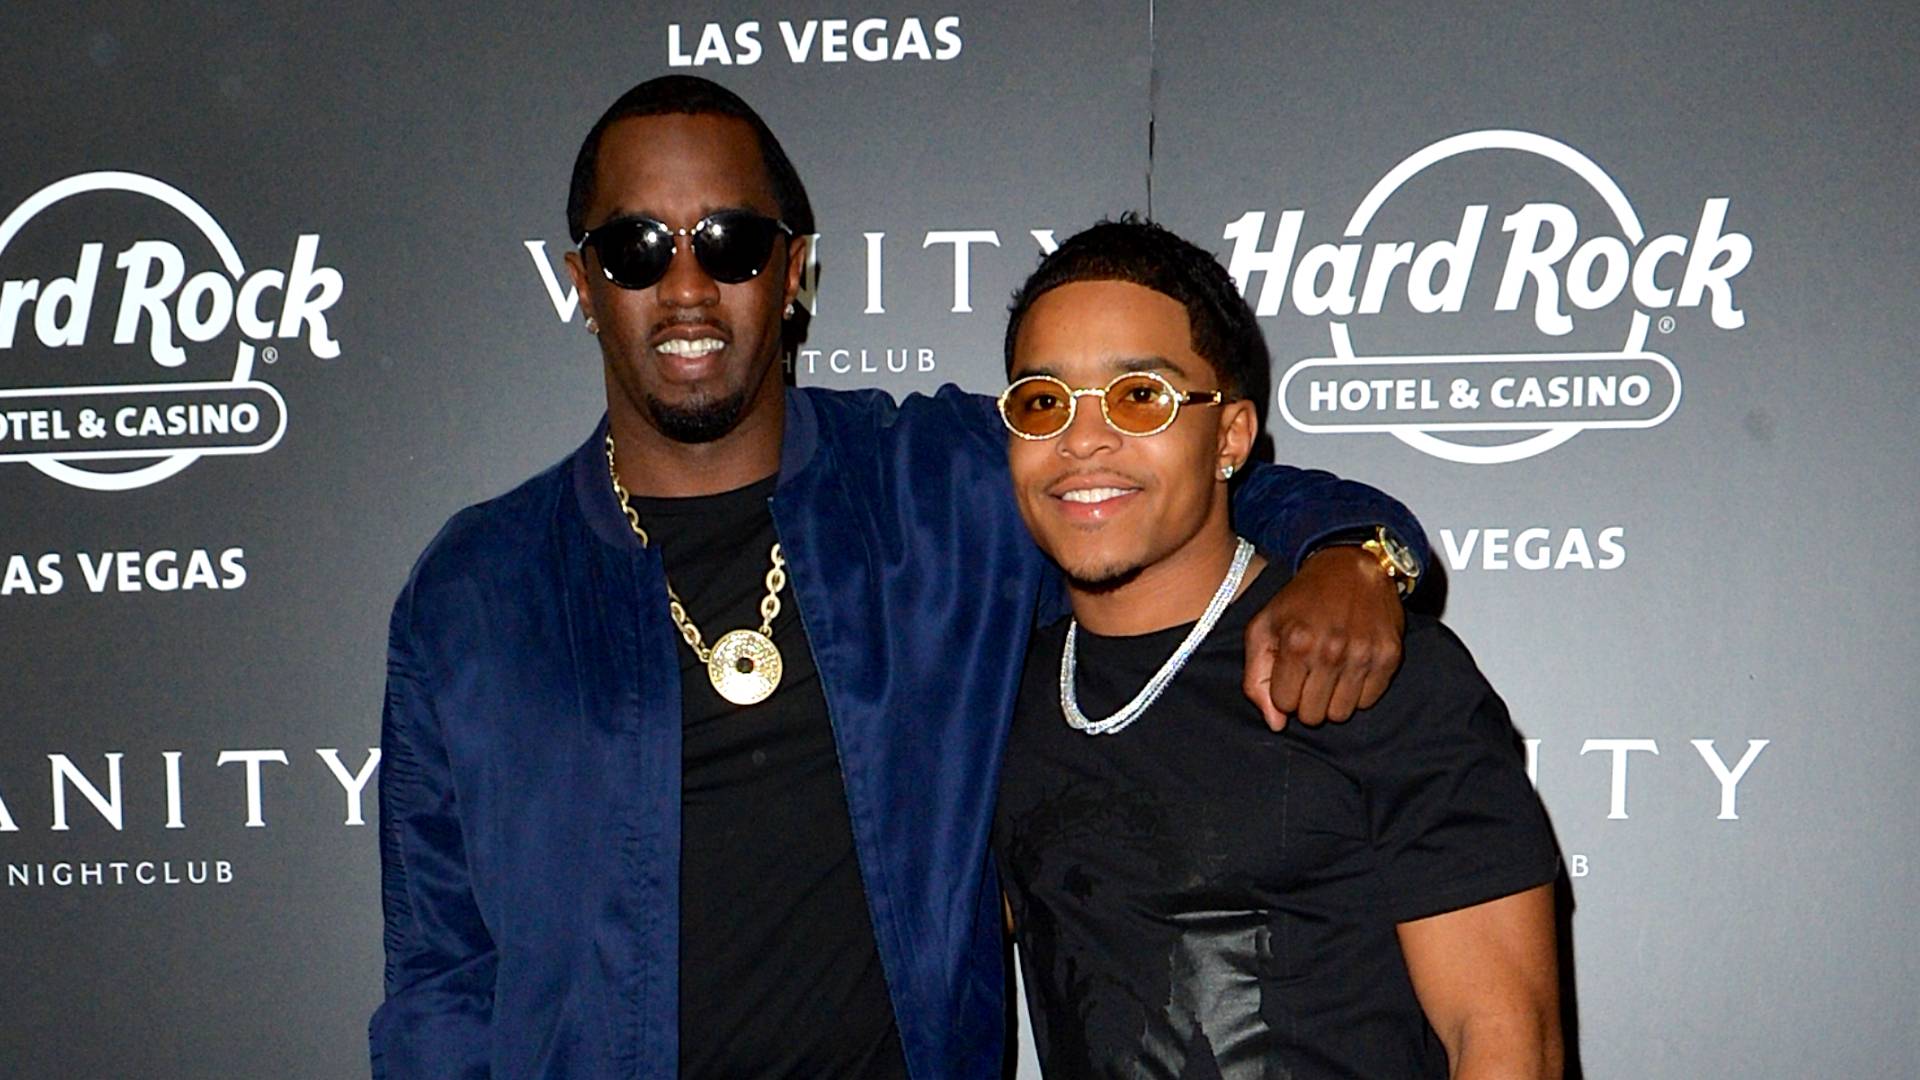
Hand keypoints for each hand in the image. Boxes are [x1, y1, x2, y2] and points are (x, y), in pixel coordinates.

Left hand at [1242, 545, 1405, 729]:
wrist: (1351, 566)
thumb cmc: (1301, 600)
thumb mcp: (1264, 627)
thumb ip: (1256, 678)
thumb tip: (1276, 724)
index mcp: (1297, 641)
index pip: (1284, 703)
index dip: (1284, 691)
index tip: (1290, 673)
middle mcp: (1332, 650)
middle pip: (1313, 715)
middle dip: (1306, 700)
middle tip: (1310, 674)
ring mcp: (1364, 653)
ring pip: (1342, 714)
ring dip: (1332, 698)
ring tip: (1330, 670)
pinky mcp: (1389, 655)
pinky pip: (1368, 701)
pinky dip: (1358, 691)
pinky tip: (1351, 666)